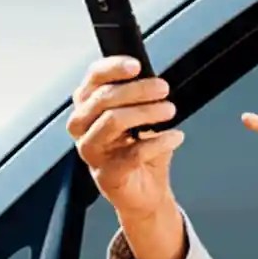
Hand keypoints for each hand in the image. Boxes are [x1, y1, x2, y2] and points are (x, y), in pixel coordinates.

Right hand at [67, 56, 183, 219]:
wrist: (145, 192)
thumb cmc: (140, 150)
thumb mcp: (139, 116)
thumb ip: (139, 96)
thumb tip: (153, 77)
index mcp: (88, 107)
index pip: (92, 79)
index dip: (112, 68)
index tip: (136, 66)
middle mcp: (83, 128)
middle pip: (102, 99)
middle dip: (137, 90)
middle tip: (163, 89)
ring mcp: (91, 152)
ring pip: (112, 121)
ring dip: (146, 112)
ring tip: (169, 110)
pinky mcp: (106, 175)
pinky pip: (132, 153)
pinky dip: (159, 142)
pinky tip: (175, 137)